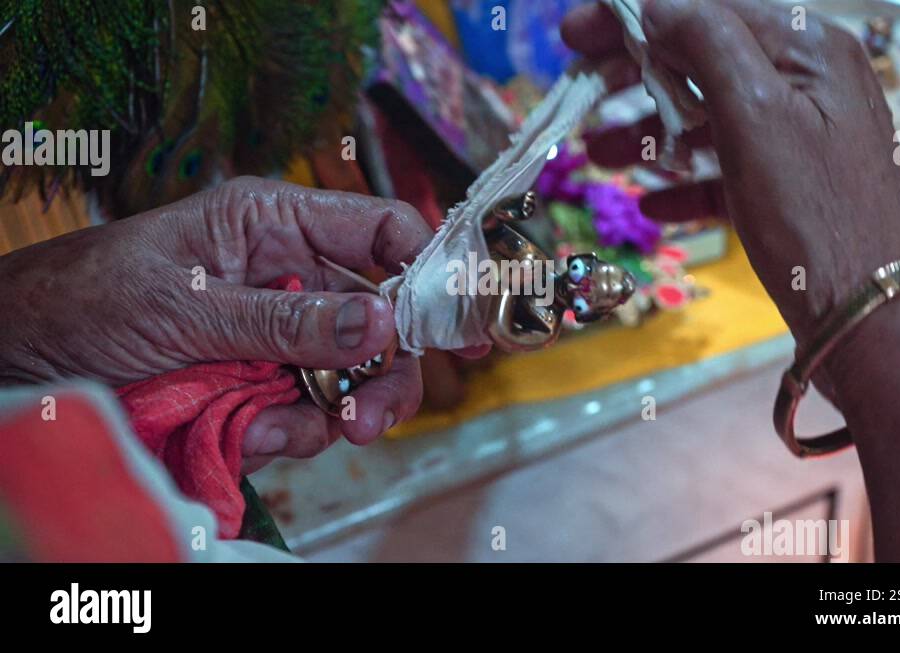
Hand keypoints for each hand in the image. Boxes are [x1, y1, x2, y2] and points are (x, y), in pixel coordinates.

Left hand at [0, 177, 431, 470]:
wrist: (21, 357)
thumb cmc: (88, 299)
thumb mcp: (188, 305)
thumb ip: (288, 320)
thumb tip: (384, 323)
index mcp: (275, 224)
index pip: (380, 231)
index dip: (428, 270)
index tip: (462, 321)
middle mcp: (287, 276)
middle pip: (379, 320)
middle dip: (382, 372)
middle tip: (372, 419)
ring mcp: (277, 336)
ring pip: (348, 377)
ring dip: (328, 414)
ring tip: (276, 432)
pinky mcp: (258, 385)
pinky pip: (304, 414)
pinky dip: (286, 434)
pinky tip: (247, 437)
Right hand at [563, 0, 899, 342]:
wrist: (874, 316)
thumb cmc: (815, 212)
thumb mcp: (759, 118)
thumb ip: (710, 48)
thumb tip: (658, 6)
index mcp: (805, 51)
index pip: (707, 9)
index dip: (636, 15)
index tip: (575, 35)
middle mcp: (804, 85)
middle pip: (704, 61)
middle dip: (637, 74)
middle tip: (580, 90)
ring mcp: (797, 140)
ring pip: (709, 119)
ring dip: (650, 134)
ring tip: (597, 156)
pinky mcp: (788, 191)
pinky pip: (726, 173)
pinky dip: (686, 185)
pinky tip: (653, 208)